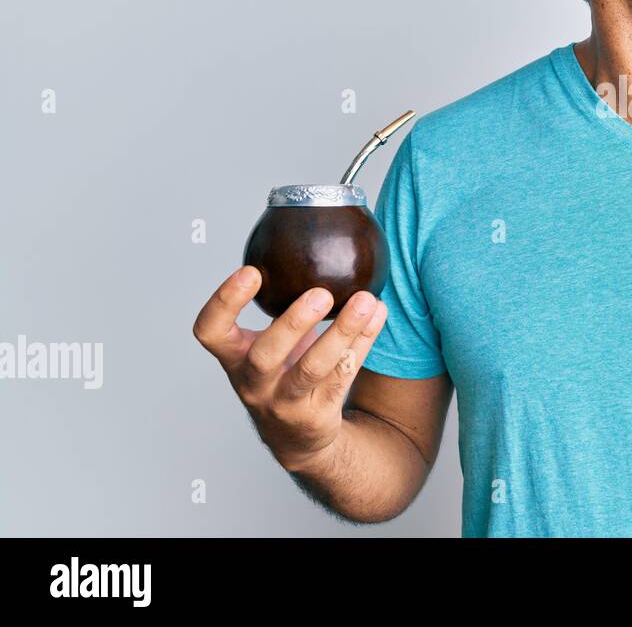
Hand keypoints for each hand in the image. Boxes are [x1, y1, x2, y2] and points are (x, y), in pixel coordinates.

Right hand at [192, 266, 388, 471]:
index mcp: (234, 357)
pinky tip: (379, 314)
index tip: (251, 271)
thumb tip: (316, 237)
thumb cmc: (285, 371)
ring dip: (342, 332)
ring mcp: (283, 403)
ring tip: (366, 301)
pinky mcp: (317, 415)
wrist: (299, 437)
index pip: (210, 332)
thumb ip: (282, 302)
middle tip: (320, 293)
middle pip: (264, 356)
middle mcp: (253, 383)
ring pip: (313, 369)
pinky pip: (344, 375)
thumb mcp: (273, 342)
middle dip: (292, 323)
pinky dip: (364, 342)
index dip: (224, 303)